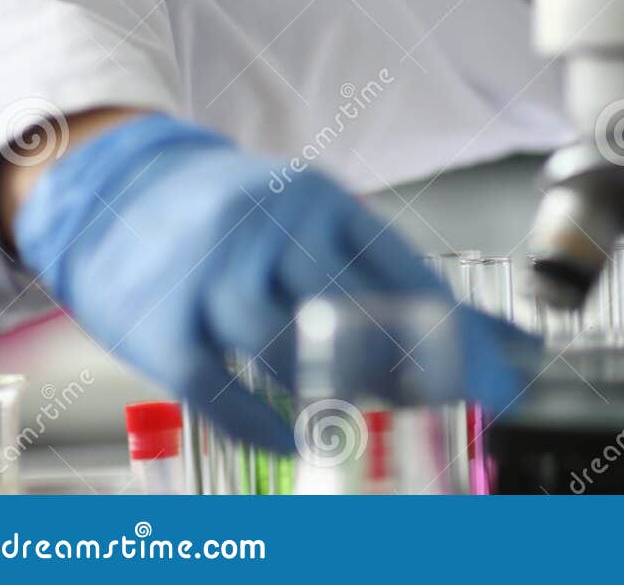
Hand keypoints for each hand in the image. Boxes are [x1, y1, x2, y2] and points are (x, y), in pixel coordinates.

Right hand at [14, 114, 529, 451]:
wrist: (116, 186)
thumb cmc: (244, 217)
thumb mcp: (320, 222)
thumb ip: (400, 281)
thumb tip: (506, 342)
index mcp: (324, 203)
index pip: (411, 278)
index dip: (465, 340)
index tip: (507, 380)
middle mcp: (272, 232)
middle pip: (360, 317)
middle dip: (420, 374)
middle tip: (455, 406)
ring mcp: (213, 277)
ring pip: (292, 356)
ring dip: (341, 397)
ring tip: (375, 415)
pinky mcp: (160, 325)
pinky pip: (220, 391)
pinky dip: (265, 424)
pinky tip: (298, 438)